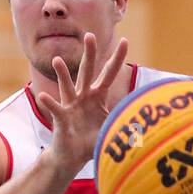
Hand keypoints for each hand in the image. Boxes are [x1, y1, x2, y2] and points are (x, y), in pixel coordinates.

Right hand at [34, 33, 128, 173]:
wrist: (72, 158)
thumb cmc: (91, 141)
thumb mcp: (111, 128)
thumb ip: (126, 120)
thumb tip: (149, 119)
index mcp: (97, 96)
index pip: (109, 73)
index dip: (116, 58)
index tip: (125, 40)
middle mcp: (83, 97)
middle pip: (86, 72)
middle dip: (89, 54)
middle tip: (89, 36)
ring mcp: (70, 106)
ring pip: (67, 86)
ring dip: (62, 74)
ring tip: (57, 60)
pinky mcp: (61, 119)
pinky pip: (56, 109)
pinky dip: (50, 103)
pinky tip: (43, 97)